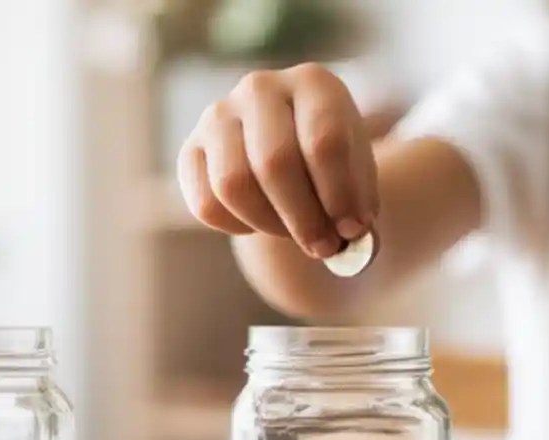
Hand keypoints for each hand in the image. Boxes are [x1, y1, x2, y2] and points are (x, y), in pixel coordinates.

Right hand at [178, 63, 378, 258]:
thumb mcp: (358, 174)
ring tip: (294, 232)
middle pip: (274, 162)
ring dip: (269, 224)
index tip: (352, 229)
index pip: (324, 140)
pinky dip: (237, 226)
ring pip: (233, 184)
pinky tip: (260, 222)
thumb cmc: (331, 166)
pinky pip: (206, 204)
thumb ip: (358, 203)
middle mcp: (260, 89)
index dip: (340, 194)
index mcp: (313, 84)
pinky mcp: (191, 150)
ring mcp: (218, 116)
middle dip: (304, 218)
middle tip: (324, 247)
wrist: (290, 154)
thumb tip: (349, 234)